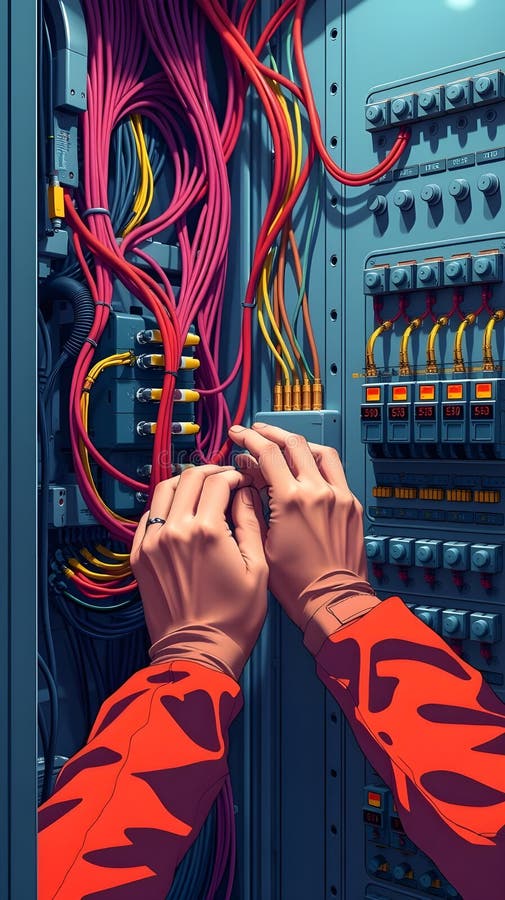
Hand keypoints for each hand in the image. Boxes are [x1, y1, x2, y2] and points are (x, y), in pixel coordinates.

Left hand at [130, 465, 267, 679]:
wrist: (198, 651)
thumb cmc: (233, 618)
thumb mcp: (257, 569)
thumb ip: (251, 523)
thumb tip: (246, 494)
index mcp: (207, 532)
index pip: (218, 482)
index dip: (234, 475)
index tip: (242, 481)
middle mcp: (175, 531)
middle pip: (189, 479)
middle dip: (211, 472)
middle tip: (224, 478)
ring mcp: (152, 542)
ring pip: (164, 490)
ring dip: (185, 482)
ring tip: (202, 489)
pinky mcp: (140, 556)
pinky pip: (148, 516)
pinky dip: (165, 505)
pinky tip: (181, 512)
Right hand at [228, 423, 378, 653]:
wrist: (333, 600)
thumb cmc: (297, 583)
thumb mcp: (262, 544)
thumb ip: (253, 506)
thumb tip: (246, 478)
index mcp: (291, 501)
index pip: (266, 453)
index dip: (249, 439)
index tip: (238, 435)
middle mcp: (317, 492)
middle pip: (292, 444)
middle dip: (270, 433)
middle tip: (255, 431)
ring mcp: (339, 496)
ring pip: (317, 451)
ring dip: (296, 442)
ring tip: (282, 442)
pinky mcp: (351, 505)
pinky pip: (335, 470)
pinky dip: (318, 460)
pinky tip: (307, 464)